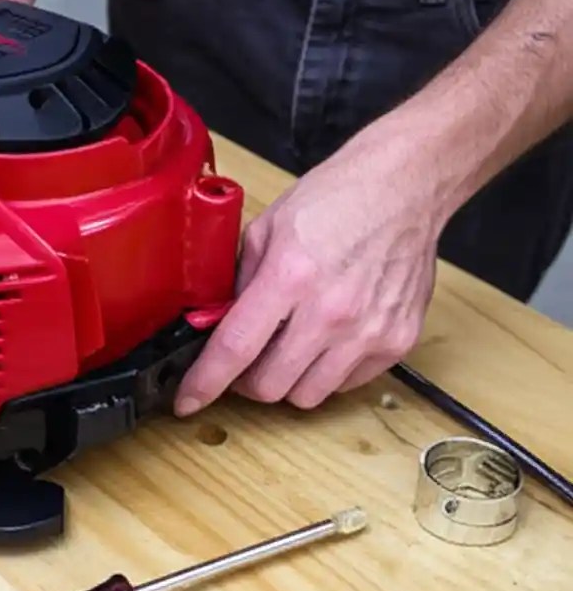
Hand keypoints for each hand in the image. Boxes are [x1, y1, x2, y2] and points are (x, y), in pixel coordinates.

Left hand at [174, 127, 446, 414]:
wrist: (404, 189)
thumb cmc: (335, 201)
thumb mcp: (265, 230)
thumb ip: (238, 281)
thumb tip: (215, 321)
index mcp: (289, 277)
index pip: (235, 349)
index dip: (204, 382)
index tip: (187, 401)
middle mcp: (331, 312)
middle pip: (269, 386)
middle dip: (245, 380)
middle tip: (245, 360)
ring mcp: (368, 331)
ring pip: (307, 395)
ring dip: (287, 380)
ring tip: (287, 349)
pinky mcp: (397, 341)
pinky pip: (346, 385)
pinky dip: (326, 374)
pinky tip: (324, 342)